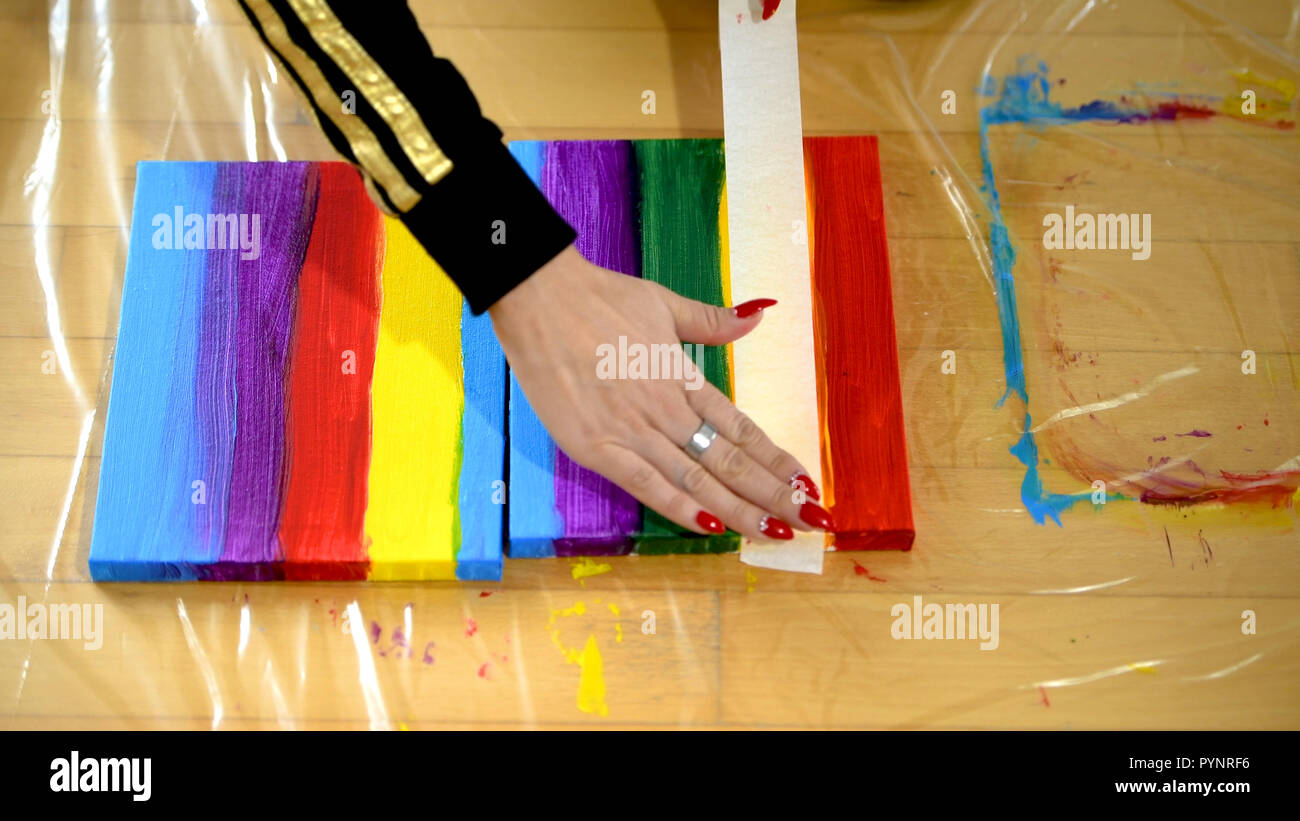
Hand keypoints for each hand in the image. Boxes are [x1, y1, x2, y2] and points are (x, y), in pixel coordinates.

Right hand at [488, 245, 832, 540]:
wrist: (539, 295)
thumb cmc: (597, 297)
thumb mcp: (662, 303)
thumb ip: (711, 321)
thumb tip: (759, 314)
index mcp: (682, 377)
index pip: (741, 428)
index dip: (776, 459)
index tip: (806, 482)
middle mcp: (665, 408)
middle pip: (729, 460)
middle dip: (774, 494)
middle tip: (812, 519)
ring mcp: (631, 429)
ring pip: (697, 478)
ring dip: (740, 509)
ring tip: (775, 533)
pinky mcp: (595, 445)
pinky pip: (645, 483)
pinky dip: (679, 507)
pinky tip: (712, 527)